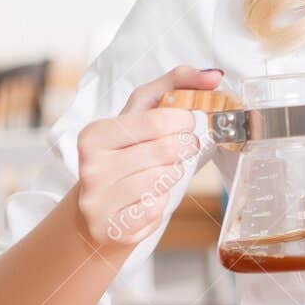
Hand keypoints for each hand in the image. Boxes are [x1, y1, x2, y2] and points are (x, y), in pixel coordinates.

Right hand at [73, 65, 217, 256]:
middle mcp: (90, 167)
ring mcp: (97, 201)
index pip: (160, 120)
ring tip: (155, 175)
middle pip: (166, 151)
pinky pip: (157, 210)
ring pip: (164, 181)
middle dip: (182, 149)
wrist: (98, 208)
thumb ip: (176, 84)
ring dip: (171, 177)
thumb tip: (214, 75)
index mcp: (95, 134)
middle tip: (178, 150)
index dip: (184, 123)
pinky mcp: (111, 229)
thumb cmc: (126, 153)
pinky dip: (160, 203)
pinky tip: (145, 199)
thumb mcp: (143, 112)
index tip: (183, 126)